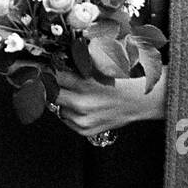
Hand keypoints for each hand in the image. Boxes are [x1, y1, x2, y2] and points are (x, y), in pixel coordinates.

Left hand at [53, 65, 167, 141]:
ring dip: (63, 100)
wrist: (139, 101)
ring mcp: (83, 119)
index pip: (54, 76)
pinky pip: (66, 119)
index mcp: (86, 84)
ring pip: (58, 107)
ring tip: (77, 93)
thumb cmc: (121, 81)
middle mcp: (83, 104)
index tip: (49, 67)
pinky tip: (82, 105)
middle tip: (56, 80)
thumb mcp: (100, 66)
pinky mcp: (84, 130)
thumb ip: (77, 62)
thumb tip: (56, 58)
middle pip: (52, 93)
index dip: (50, 70)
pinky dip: (70, 112)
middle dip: (53, 85)